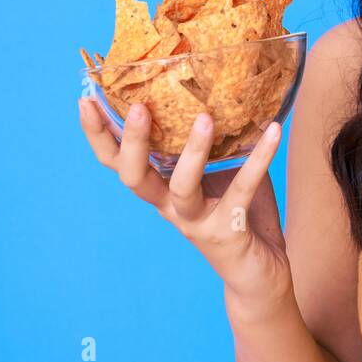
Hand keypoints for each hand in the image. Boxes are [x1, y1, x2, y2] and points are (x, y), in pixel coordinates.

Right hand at [78, 98, 293, 309]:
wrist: (260, 274)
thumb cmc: (239, 215)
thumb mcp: (222, 171)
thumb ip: (217, 140)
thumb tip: (225, 87)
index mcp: (161, 190)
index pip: (118, 163)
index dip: (99, 136)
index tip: (86, 100)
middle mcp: (171, 208)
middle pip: (134, 177)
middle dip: (132, 142)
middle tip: (138, 106)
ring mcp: (197, 222)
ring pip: (182, 187)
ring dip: (192, 151)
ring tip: (205, 117)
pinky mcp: (228, 231)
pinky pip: (242, 189)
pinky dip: (260, 157)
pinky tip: (275, 130)